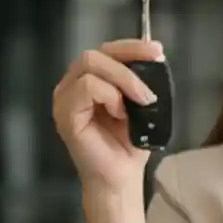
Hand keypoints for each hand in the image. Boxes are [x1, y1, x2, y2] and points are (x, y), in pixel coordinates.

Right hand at [51, 39, 163, 193]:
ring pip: (90, 63)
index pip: (106, 49)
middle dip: (129, 62)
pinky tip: (120, 114)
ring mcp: (65, 97)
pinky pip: (86, 86)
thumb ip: (142, 79)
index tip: (158, 52)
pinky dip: (110, 95)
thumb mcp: (142, 104)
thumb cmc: (130, 143)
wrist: (122, 176)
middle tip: (150, 89)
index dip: (132, 46)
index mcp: (91, 78)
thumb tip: (155, 53)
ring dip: (123, 80)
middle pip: (96, 53)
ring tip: (140, 103)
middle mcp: (73, 84)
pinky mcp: (64, 113)